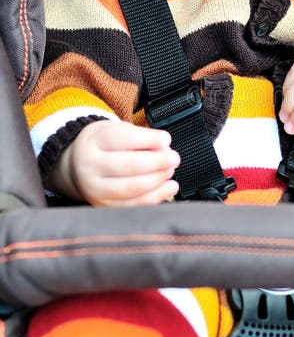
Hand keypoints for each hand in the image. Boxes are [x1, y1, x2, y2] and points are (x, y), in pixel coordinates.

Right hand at [48, 119, 180, 205]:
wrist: (77, 164)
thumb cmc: (104, 145)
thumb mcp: (116, 131)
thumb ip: (140, 137)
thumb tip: (164, 149)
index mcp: (95, 141)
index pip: (124, 139)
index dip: (150, 140)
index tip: (166, 140)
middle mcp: (90, 165)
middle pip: (129, 165)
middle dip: (158, 162)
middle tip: (174, 158)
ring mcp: (95, 188)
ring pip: (132, 188)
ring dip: (158, 180)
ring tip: (170, 171)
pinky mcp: (104, 205)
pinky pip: (134, 205)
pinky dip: (156, 197)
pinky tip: (169, 188)